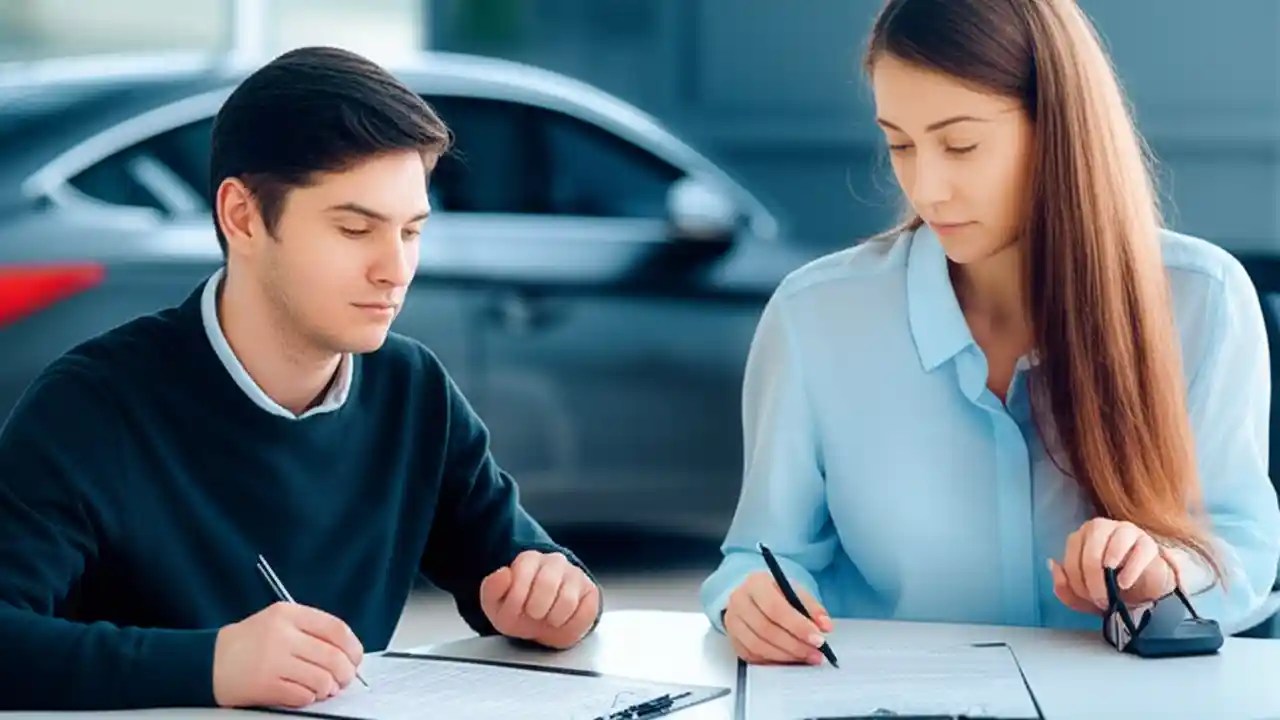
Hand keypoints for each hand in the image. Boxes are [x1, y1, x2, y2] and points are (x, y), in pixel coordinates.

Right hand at [212, 602, 363, 708]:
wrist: (209, 661)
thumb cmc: (251, 643)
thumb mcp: (280, 622)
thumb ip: (312, 631)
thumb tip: (348, 654)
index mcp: (289, 614)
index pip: (336, 629)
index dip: (353, 647)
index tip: (356, 658)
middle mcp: (282, 635)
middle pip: (333, 657)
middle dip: (346, 673)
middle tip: (344, 679)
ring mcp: (273, 660)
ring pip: (322, 679)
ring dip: (328, 688)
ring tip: (324, 688)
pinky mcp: (265, 684)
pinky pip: (303, 695)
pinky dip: (309, 698)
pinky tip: (304, 694)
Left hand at [479, 550, 600, 649]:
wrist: (544, 624)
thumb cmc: (520, 611)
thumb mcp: (496, 605)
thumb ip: (492, 588)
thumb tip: (504, 573)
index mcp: (528, 560)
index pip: (522, 577)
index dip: (517, 601)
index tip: (517, 609)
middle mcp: (554, 561)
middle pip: (546, 585)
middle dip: (536, 609)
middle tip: (534, 614)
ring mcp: (575, 575)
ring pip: (567, 600)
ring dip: (553, 618)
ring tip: (548, 617)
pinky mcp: (590, 591)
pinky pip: (585, 612)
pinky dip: (571, 625)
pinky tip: (563, 620)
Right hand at [724, 571, 832, 664]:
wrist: (752, 597)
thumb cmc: (775, 594)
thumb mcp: (795, 592)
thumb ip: (812, 608)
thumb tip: (825, 626)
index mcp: (755, 583)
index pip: (775, 608)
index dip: (798, 626)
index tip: (818, 639)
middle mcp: (739, 601)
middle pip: (766, 629)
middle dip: (795, 645)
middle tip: (815, 652)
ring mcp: (732, 622)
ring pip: (758, 646)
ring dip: (786, 656)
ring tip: (806, 657)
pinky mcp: (733, 640)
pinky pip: (752, 656)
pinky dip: (773, 660)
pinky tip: (789, 658)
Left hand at [1050, 518, 1176, 613]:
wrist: (1145, 591)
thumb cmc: (1109, 588)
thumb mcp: (1083, 596)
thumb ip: (1063, 586)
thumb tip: (1052, 564)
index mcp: (1081, 537)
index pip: (1072, 554)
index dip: (1077, 580)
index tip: (1088, 598)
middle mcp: (1101, 528)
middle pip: (1091, 547)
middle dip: (1093, 577)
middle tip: (1101, 599)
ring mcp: (1126, 532)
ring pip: (1115, 541)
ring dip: (1111, 569)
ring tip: (1114, 588)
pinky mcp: (1148, 542)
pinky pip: (1140, 550)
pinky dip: (1132, 569)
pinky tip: (1125, 583)